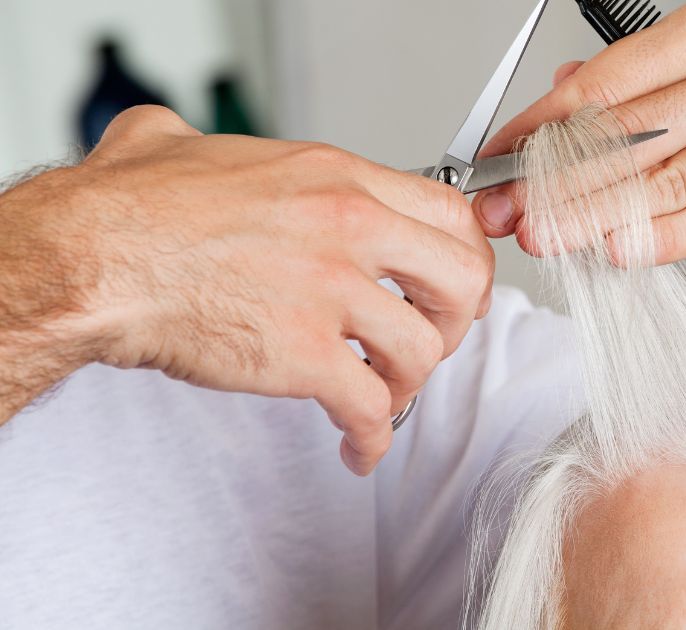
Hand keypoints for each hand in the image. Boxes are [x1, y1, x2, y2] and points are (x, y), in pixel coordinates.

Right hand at [5, 106, 491, 474]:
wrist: (92, 260)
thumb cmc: (130, 209)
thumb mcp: (180, 145)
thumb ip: (205, 143)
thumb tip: (175, 139)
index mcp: (337, 179)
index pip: (449, 214)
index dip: (463, 258)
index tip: (451, 286)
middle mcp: (350, 229)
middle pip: (461, 280)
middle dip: (453, 322)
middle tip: (429, 341)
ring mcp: (332, 293)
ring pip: (422, 351)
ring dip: (408, 384)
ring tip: (383, 397)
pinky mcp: (305, 355)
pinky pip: (370, 407)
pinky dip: (372, 438)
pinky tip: (357, 446)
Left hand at [472, 0, 685, 262]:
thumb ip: (661, 58)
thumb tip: (574, 85)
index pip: (616, 79)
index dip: (549, 121)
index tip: (507, 150)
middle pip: (631, 135)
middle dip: (557, 178)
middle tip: (509, 208)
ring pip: (669, 182)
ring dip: (598, 215)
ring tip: (549, 236)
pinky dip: (669, 237)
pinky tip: (624, 248)